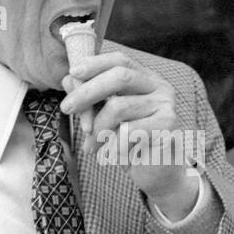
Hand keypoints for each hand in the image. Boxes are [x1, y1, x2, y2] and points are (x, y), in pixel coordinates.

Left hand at [60, 52, 198, 219]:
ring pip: (119, 106)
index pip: (121, 60)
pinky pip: (128, 131)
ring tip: (90, 147)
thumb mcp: (105, 117)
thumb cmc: (129, 143)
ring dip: (97, 128)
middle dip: (87, 91)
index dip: (95, 63)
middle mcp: (160, 87)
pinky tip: (110, 155)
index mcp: (146, 79)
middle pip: (120, 76)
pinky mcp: (167, 126)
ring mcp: (166, 105)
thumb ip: (91, 98)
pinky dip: (112, 144)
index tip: (72, 72)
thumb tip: (68, 80)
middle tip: (65, 108)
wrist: (156, 173)